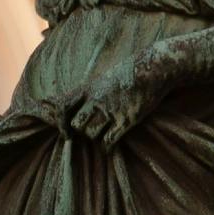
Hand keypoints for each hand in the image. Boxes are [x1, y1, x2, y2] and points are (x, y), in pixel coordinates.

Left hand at [62, 32, 197, 149]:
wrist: (153, 68)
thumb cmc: (129, 74)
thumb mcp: (104, 78)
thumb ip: (90, 93)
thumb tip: (77, 108)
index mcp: (88, 88)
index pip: (62, 107)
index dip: (60, 122)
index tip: (66, 132)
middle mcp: (96, 99)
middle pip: (77, 125)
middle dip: (83, 131)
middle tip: (93, 129)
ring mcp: (111, 110)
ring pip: (91, 135)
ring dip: (97, 137)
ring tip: (106, 131)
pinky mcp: (126, 120)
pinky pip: (108, 141)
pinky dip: (108, 145)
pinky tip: (113, 140)